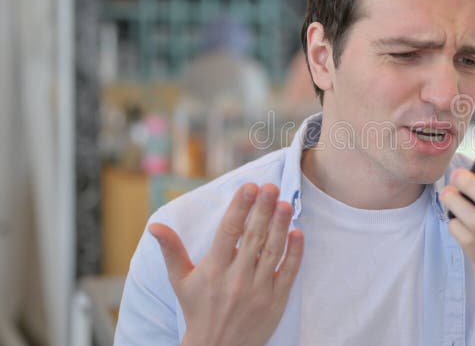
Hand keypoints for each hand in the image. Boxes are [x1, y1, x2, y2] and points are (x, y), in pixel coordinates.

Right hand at [149, 183, 303, 345]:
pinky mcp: (276, 301)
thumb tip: (155, 226)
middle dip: (262, 210)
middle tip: (271, 186)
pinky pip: (288, 272)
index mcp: (213, 270)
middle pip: (253, 237)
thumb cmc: (198, 310)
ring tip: (285, 204)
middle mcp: (236, 279)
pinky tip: (298, 233)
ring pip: (272, 252)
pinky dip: (295, 253)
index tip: (249, 187)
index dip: (240, 208)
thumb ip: (172, 251)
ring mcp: (258, 290)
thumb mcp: (181, 281)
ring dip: (280, 226)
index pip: (228, 232)